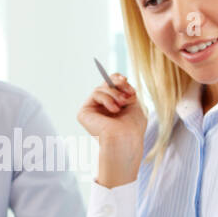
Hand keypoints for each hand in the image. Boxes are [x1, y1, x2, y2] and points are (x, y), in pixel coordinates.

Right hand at [77, 73, 145, 188]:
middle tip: (128, 91)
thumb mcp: (134, 104)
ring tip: (122, 104)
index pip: (112, 85)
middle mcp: (101, 108)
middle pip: (106, 83)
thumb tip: (121, 77)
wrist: (125, 139)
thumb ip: (126, 91)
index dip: (118, 79)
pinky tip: (114, 110)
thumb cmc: (132, 127)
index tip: (126, 79)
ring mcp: (92, 110)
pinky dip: (107, 99)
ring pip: (101, 88)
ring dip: (115, 93)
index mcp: (113, 107)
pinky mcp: (84, 112)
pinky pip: (96, 93)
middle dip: (118, 84)